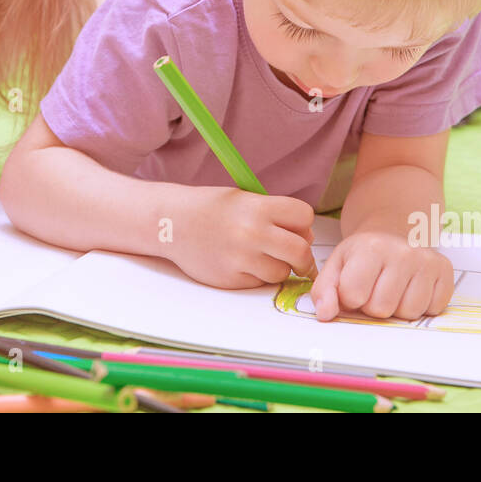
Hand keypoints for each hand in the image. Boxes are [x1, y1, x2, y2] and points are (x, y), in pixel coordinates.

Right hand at [165, 186, 315, 288]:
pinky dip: (258, 276)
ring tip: (260, 256)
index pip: (304, 217)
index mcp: (259, 207)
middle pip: (301, 251)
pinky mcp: (232, 279)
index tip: (295, 228)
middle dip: (302, 256)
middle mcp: (253, 233)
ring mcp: (242, 258)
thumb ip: (276, 216)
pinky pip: (260, 282)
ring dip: (279, 267)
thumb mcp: (245, 199)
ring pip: (283, 272)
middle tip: (297, 257)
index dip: (302, 224)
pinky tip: (243, 263)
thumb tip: (307, 238)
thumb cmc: (212, 209)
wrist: (173, 223)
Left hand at [309, 230, 453, 322]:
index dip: (350, 298)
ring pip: (409, 313)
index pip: (354, 296)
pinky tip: (412, 287)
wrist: (394, 230)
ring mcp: (427, 261)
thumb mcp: (337, 264)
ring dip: (398, 308)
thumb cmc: (364, 253)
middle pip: (382, 309)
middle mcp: (403, 252)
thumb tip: (325, 315)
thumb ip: (324, 291)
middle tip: (375, 287)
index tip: (354, 285)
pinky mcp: (446, 272)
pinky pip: (432, 310)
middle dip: (373, 305)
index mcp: (371, 247)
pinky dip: (421, 306)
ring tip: (393, 288)